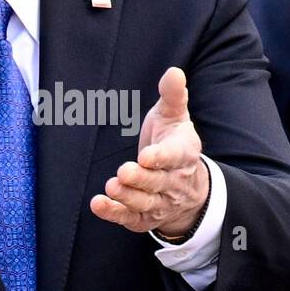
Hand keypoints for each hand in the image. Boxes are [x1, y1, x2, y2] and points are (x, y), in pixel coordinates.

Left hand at [90, 67, 208, 237]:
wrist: (190, 187)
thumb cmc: (174, 142)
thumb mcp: (175, 117)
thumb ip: (173, 96)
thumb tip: (174, 71)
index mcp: (183, 154)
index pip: (174, 157)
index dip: (161, 157)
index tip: (147, 155)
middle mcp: (174, 181)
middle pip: (158, 183)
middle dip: (141, 179)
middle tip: (123, 172)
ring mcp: (161, 201)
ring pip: (146, 203)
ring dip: (128, 198)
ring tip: (111, 187)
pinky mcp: (145, 217)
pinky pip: (131, 219)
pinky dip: (115, 214)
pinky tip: (98, 205)